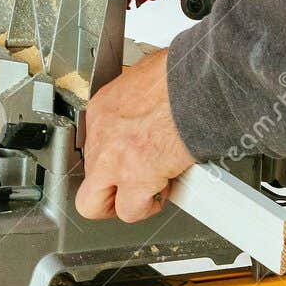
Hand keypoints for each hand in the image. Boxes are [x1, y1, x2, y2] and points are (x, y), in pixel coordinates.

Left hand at [74, 48, 194, 222]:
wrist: (200, 82)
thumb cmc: (182, 76)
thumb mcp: (147, 81)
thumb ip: (139, 106)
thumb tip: (150, 114)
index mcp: (104, 108)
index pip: (95, 148)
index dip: (117, 160)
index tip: (132, 160)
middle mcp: (102, 134)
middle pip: (85, 182)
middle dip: (108, 193)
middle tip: (130, 190)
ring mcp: (113, 158)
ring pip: (95, 204)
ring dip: (127, 202)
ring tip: (151, 190)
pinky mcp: (136, 175)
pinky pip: (131, 210)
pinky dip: (149, 206)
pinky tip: (164, 189)